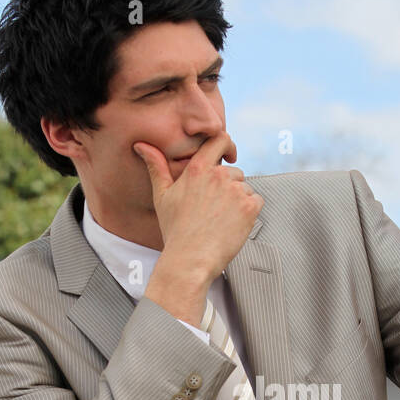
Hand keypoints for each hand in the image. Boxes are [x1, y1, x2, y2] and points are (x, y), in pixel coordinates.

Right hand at [134, 131, 263, 282]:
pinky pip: (257, 201)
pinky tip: (233, 223)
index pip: (220, 139)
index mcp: (198, 169)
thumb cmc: (175, 230)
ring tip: (221, 219)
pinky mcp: (249, 207)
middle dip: (228, 186)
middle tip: (214, 208)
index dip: (227, 145)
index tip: (229, 155)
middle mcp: (219, 176)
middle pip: (234, 171)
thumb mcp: (162, 196)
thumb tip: (142, 145)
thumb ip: (156, 166)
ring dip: (238, 200)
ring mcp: (236, 191)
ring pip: (245, 188)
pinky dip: (249, 211)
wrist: (190, 259)